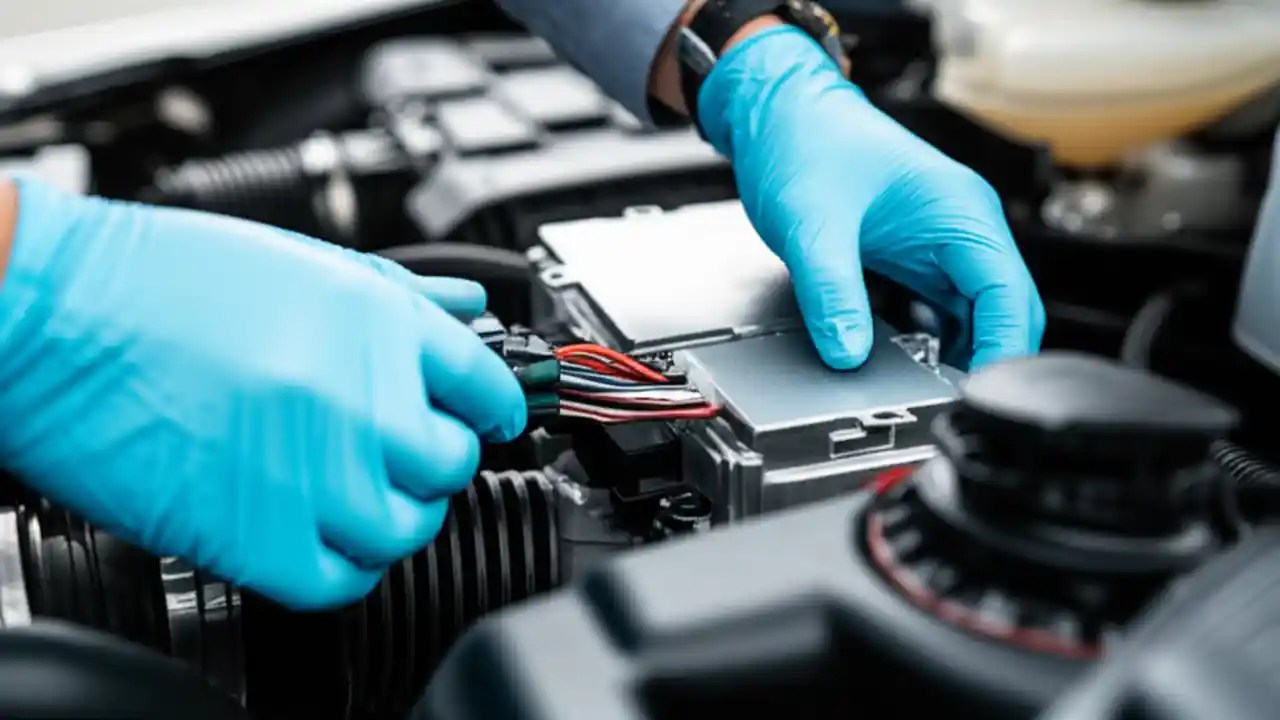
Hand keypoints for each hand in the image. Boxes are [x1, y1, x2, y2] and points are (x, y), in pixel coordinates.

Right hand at [0, 179, 526, 609]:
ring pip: (409, 526)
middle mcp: (360, 398)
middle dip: (435, 457)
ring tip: (353, 487)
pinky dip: (343, 561)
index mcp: (377, 323)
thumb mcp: (299, 261)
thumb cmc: (162, 281)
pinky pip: (344, 578)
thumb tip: (465, 304)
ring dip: (393, 511)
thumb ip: (398, 292)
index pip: (487, 384)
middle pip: (454, 461)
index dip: (493, 405)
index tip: (483, 415)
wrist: (53, 318)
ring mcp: (313, 474)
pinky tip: (317, 528)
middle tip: (399, 447)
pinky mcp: (258, 537)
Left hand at [699, 26, 1044, 369]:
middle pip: (1006, 313)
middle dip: (989, 362)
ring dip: (964, 356)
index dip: (1002, 353)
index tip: (977, 397)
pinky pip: (945, 311)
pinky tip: (914, 366)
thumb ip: (832, 293)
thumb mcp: (812, 225)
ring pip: (979, 317)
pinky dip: (938, 343)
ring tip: (933, 396)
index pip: (1008, 298)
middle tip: (952, 409)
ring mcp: (945, 244)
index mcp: (961, 213)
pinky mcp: (919, 257)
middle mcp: (964, 229)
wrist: (780, 113)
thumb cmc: (806, 143)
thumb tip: (848, 353)